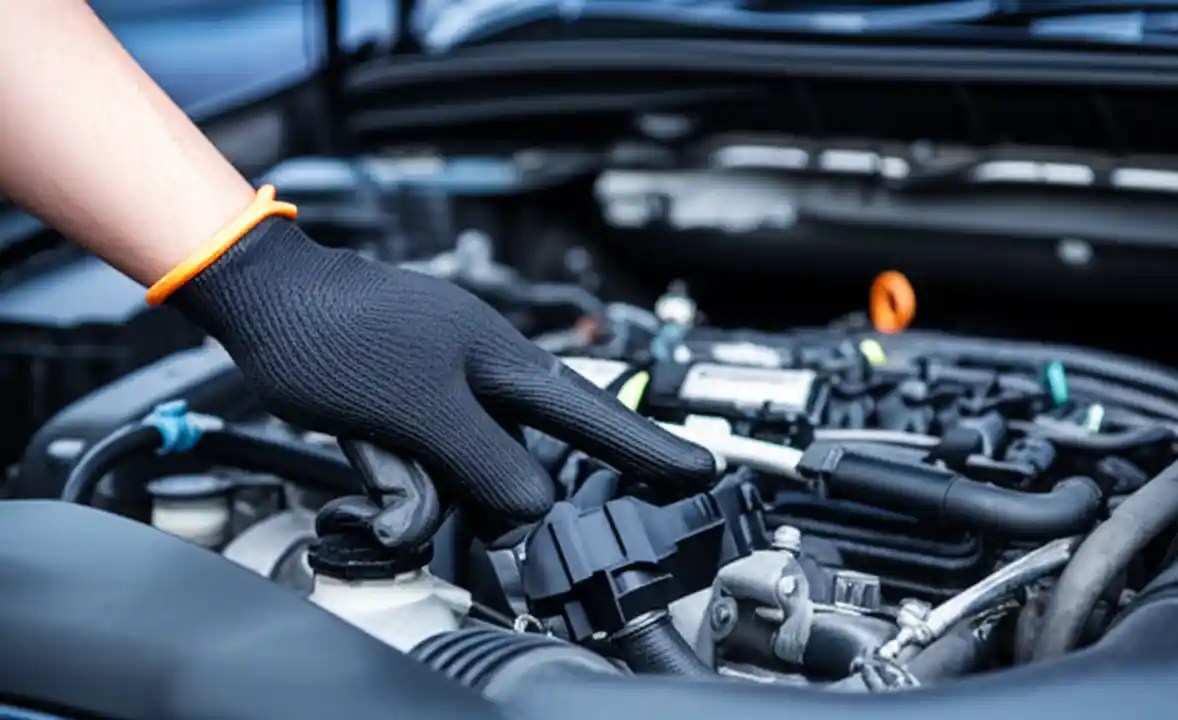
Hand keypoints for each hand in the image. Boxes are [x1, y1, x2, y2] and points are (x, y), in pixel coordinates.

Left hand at [171, 218, 716, 520]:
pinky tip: (364, 466)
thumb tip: (531, 509)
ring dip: (426, 488)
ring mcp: (443, 390)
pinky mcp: (405, 408)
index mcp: (504, 362)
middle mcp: (483, 375)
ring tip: (380, 459)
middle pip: (522, 455)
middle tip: (494, 515)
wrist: (260, 297)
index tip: (700, 469)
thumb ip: (484, 462)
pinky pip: (421, 464)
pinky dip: (396, 481)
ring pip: (465, 468)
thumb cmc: (336, 334)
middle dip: (500, 493)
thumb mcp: (420, 409)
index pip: (595, 414)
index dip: (650, 449)